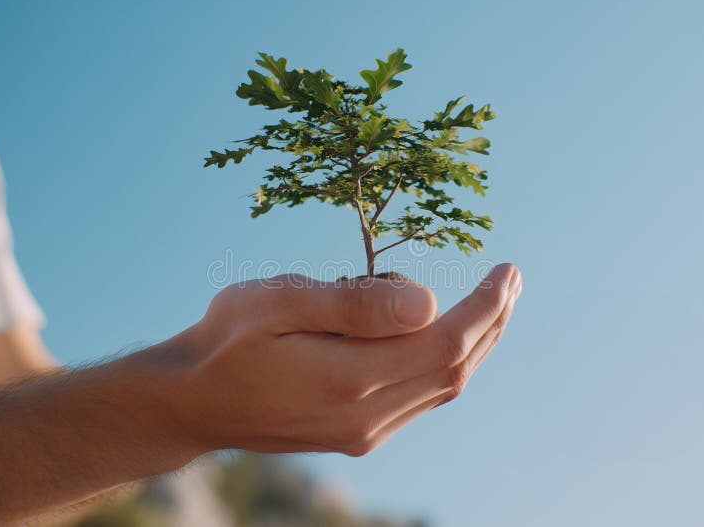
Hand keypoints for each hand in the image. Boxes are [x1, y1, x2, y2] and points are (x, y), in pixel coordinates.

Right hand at [170, 263, 521, 456]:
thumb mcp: (278, 303)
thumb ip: (353, 304)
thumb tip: (428, 301)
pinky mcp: (354, 435)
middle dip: (492, 321)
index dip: (485, 306)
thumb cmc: (227, 339)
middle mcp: (366, 416)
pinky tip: (450, 340)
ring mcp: (362, 432)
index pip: (446, 341)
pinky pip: (421, 399)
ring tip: (495, 305)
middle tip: (511, 280)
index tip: (506, 269)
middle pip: (455, 367)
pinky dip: (447, 365)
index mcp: (350, 378)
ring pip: (443, 387)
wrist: (191, 403)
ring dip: (476, 345)